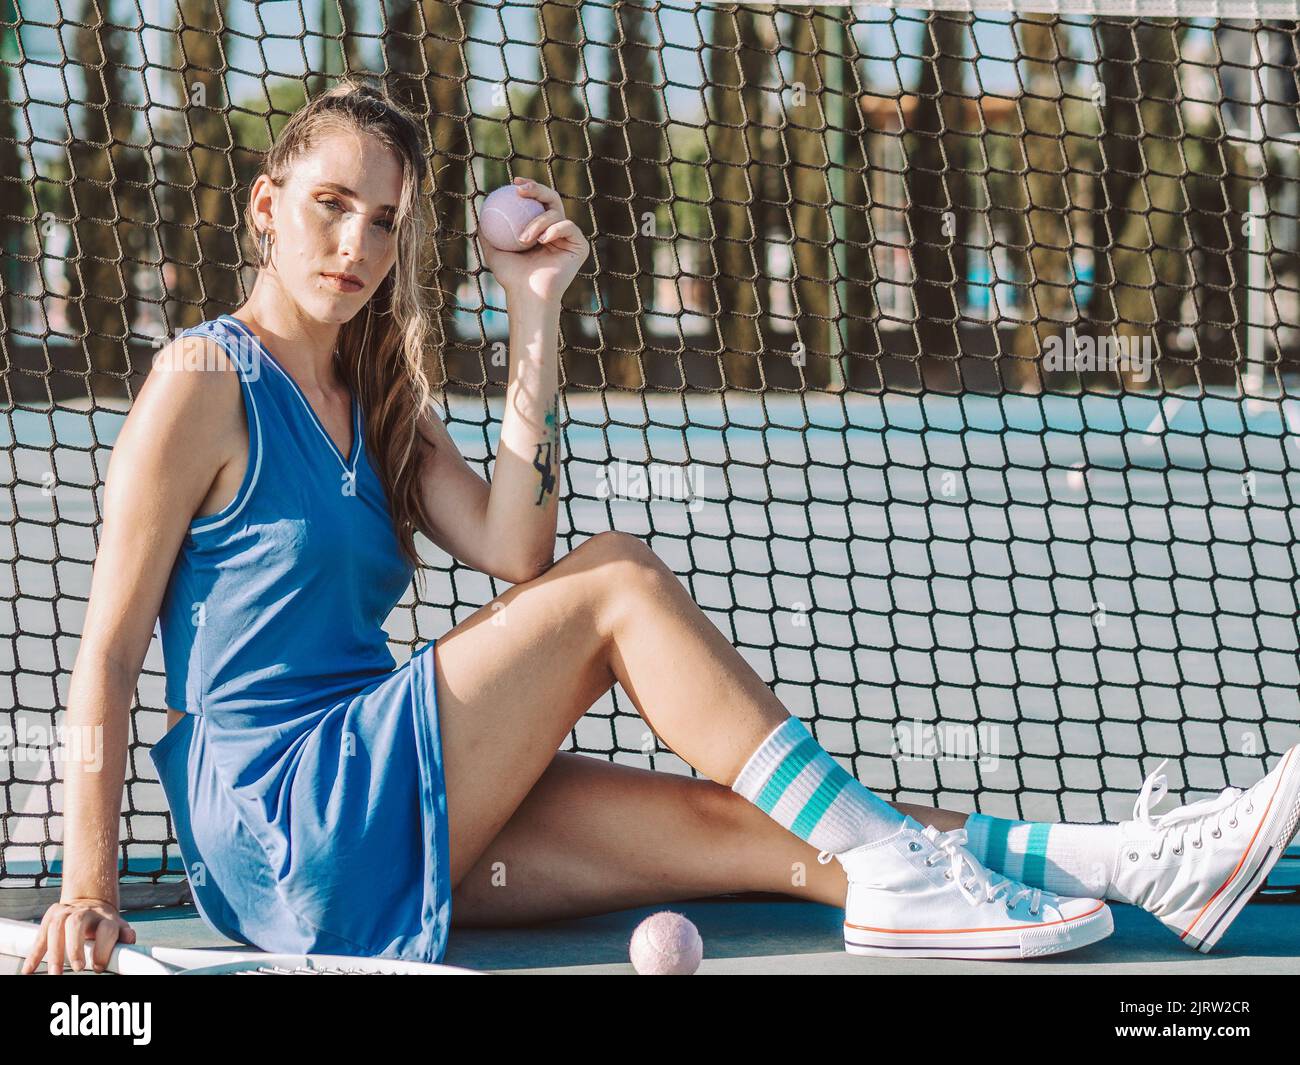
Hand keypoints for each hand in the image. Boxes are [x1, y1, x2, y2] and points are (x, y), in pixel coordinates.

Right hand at [23, 898, 136, 974]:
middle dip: (75, 946)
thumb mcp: (119, 928)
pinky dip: (34, 954)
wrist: (90, 902)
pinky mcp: (52, 914)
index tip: (98, 967)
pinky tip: (28, 970)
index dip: (103, 948)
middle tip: (77, 968)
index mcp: (106, 918)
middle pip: (77, 923)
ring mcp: (67, 912)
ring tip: (55, 973)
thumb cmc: (105, 924)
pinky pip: (40, 934)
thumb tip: (130, 940)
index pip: (107, 929)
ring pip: (56, 926)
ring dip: (54, 951)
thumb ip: (125, 936)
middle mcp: (86, 912)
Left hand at [477, 177, 588, 305]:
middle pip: (551, 199)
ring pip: (555, 213)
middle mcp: (556, 231)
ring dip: (537, 222)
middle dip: (537, 189)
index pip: (536, 202)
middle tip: (521, 190)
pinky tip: (543, 239)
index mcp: (540, 229)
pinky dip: (555, 229)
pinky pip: (568, 226)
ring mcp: (569, 238)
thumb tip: (481, 210)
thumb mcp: (493, 250)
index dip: (529, 188)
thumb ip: (488, 232)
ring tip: (524, 239)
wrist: (528, 294)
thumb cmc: (511, 277)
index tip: (514, 183)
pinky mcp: (580, 246)